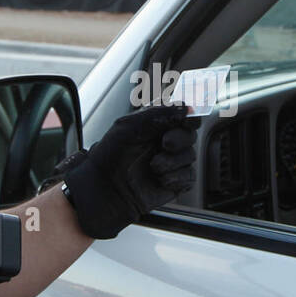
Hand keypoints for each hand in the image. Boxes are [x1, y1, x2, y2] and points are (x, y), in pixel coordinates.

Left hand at [63, 103, 200, 238]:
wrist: (105, 188)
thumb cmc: (110, 155)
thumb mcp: (130, 126)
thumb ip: (159, 113)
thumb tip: (187, 108)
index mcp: (156, 126)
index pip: (183, 117)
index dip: (189, 117)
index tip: (186, 120)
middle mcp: (165, 143)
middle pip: (190, 135)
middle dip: (180, 139)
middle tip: (164, 144)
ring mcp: (171, 163)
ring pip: (190, 156)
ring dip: (173, 161)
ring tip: (153, 166)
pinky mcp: (174, 182)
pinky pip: (189, 177)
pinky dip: (176, 177)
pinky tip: (160, 179)